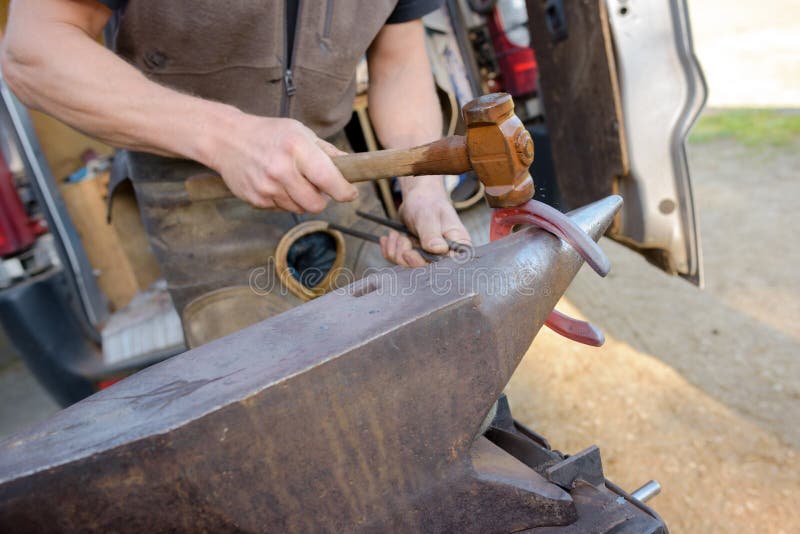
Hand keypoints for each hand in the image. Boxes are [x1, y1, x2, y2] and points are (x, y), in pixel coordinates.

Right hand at [208, 114, 357, 212]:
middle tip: (316, 185)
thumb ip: (328, 152)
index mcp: (297, 148)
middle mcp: (281, 169)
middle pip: (316, 204)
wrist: (227, 139)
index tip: (351, 192)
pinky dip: (284, 200)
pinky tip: (275, 183)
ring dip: (301, 199)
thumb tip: (353, 166)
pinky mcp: (256, 199)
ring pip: (299, 209)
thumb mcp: (300, 133)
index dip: (345, 191)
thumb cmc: (269, 134)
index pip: (329, 180)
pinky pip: (282, 209)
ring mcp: (267, 187)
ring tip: (291, 179)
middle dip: (321, 198)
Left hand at [380, 180, 471, 266]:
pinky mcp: (415, 257)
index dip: (425, 264)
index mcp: (458, 247)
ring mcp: (429, 258)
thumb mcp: (429, 216)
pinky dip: (391, 250)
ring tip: (397, 235)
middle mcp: (445, 256)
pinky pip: (399, 262)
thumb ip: (432, 234)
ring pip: (408, 267)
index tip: (411, 252)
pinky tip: (392, 238)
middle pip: (424, 271)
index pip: (446, 267)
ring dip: (397, 250)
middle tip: (403, 239)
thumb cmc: (428, 203)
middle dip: (407, 255)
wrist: (418, 199)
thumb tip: (438, 249)